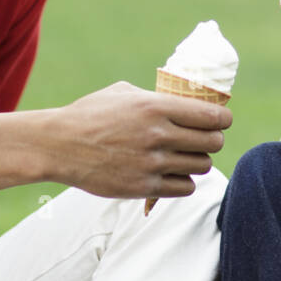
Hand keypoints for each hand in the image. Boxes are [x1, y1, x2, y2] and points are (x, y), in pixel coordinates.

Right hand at [49, 81, 229, 199]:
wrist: (58, 145)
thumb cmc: (90, 114)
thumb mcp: (124, 93)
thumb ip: (157, 98)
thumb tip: (185, 103)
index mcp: (156, 106)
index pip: (212, 117)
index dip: (223, 120)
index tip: (220, 122)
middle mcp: (158, 135)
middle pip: (213, 143)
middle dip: (213, 141)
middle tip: (202, 140)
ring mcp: (152, 163)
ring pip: (202, 166)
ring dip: (198, 162)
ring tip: (185, 158)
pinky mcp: (143, 187)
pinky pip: (185, 188)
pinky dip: (183, 182)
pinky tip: (172, 174)